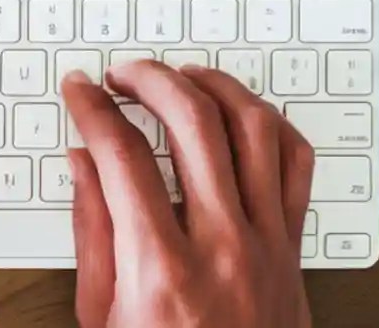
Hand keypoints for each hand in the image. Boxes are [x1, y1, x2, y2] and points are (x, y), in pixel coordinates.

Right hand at [64, 61, 313, 327]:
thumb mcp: (102, 315)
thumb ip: (93, 230)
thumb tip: (84, 163)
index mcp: (161, 270)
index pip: (123, 155)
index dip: (94, 108)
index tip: (81, 91)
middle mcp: (222, 248)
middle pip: (192, 122)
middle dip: (150, 79)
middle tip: (124, 75)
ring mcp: (267, 244)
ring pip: (254, 127)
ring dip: (214, 85)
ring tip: (181, 78)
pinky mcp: (294, 248)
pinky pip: (297, 163)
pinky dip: (270, 124)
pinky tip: (240, 113)